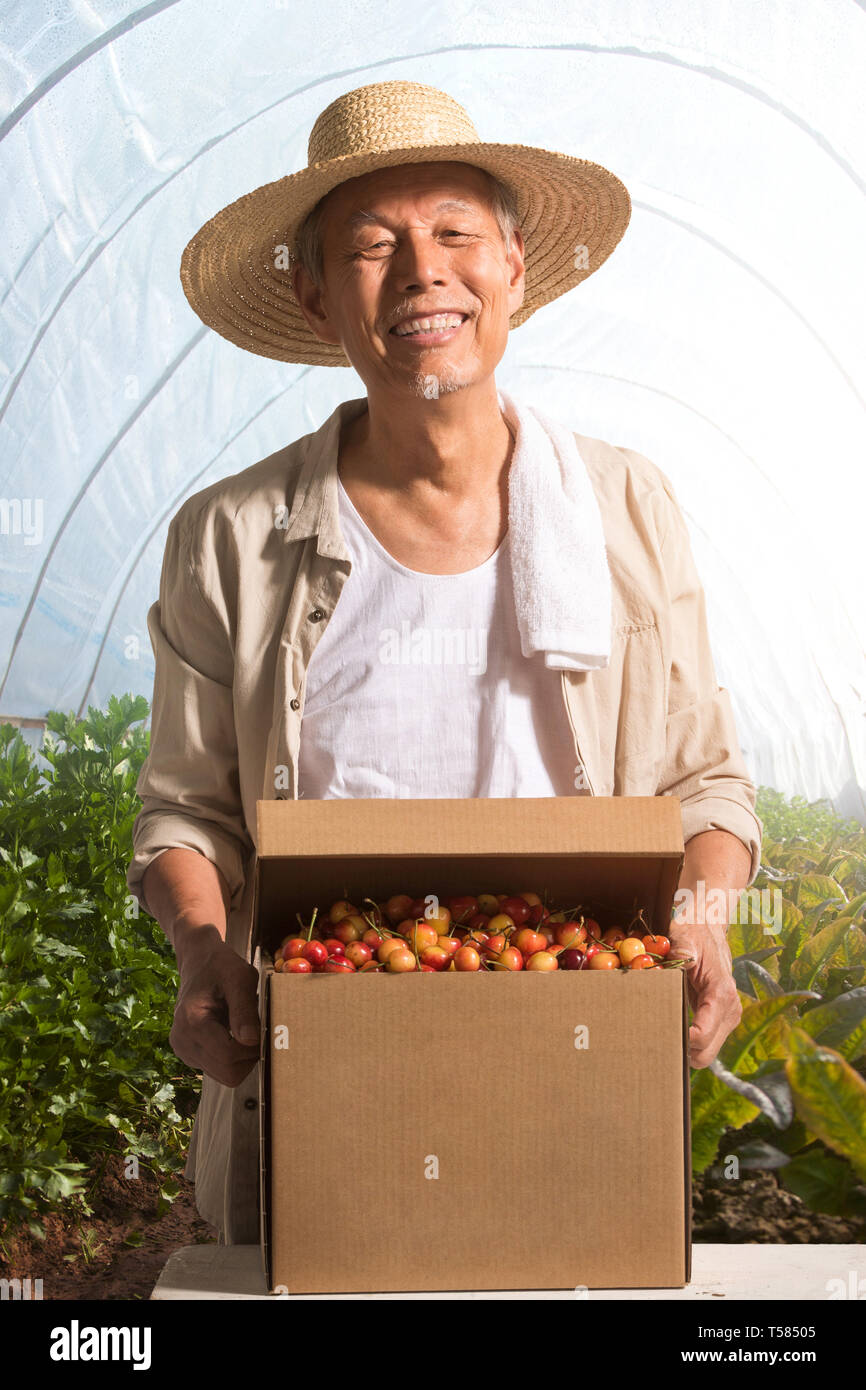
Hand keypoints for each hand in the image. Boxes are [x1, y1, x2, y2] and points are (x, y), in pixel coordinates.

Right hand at [169, 928, 260, 1086]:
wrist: (198, 962)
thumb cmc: (222, 966)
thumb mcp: (241, 978)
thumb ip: (245, 1009)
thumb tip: (251, 1041)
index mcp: (192, 1021)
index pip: (228, 1056)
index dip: (253, 1049)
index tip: (262, 1029)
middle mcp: (182, 1041)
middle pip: (227, 1073)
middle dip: (248, 1058)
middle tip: (256, 1031)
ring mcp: (183, 1050)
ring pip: (224, 1076)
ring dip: (241, 1059)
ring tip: (242, 1030)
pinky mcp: (188, 1055)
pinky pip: (218, 1070)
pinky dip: (231, 1058)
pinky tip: (232, 1034)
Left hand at [668, 918, 742, 1068]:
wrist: (708, 926)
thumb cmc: (694, 931)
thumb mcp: (685, 939)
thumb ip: (681, 955)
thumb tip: (671, 969)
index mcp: (721, 993)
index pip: (703, 1034)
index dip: (682, 1043)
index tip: (659, 1039)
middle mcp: (729, 1009)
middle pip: (705, 1052)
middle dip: (682, 1053)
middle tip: (653, 1046)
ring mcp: (727, 1016)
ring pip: (705, 1053)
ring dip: (685, 1051)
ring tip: (659, 1041)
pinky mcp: (720, 1018)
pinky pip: (705, 1042)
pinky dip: (689, 1045)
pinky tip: (670, 1035)